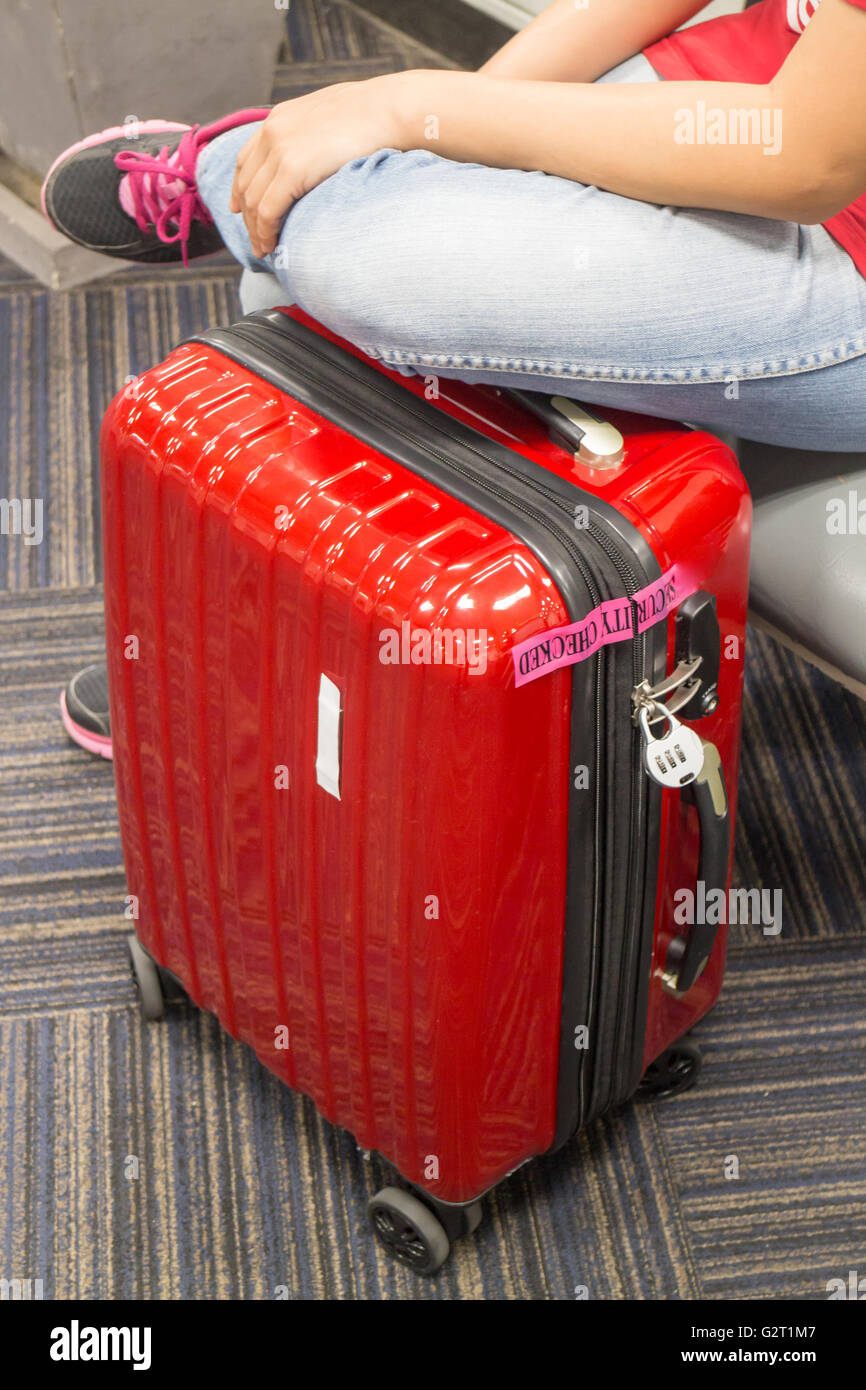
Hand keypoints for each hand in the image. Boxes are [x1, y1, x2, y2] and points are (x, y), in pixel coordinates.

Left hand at [229, 75, 406, 257]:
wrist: (387, 110)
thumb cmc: (373, 115)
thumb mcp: (331, 117)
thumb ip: (315, 135)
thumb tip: (323, 151)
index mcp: (280, 118)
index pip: (246, 158)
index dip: (240, 187)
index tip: (239, 209)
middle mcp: (272, 132)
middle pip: (246, 183)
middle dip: (247, 217)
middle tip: (256, 241)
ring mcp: (279, 150)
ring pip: (253, 201)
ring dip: (255, 230)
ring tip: (263, 250)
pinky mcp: (291, 170)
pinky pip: (267, 210)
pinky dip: (265, 232)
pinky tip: (271, 245)